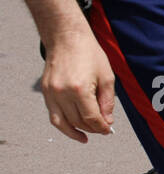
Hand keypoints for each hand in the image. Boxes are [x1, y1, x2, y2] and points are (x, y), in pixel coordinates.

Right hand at [40, 26, 114, 142]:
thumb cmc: (89, 53)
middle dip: (92, 129)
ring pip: (62, 122)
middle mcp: (62, 93)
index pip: (92, 119)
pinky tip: (73, 128)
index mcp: (80, 89)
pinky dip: (63, 124)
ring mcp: (51, 92)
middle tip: (102, 130)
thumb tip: (107, 122)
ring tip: (87, 136)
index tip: (109, 130)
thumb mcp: (107, 77)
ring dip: (76, 131)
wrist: (66, 37)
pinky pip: (53, 115)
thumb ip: (107, 102)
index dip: (102, 128)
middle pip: (78, 122)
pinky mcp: (45, 91)